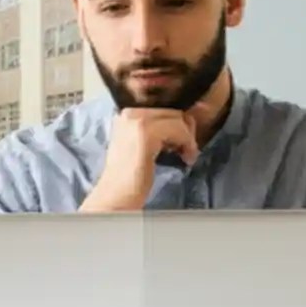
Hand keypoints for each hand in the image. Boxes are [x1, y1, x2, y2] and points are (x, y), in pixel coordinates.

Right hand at [80, 108, 198, 211]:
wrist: (116, 196)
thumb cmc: (131, 177)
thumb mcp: (141, 145)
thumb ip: (156, 132)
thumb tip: (185, 122)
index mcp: (127, 114)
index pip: (164, 110)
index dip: (178, 126)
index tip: (182, 145)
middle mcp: (129, 113)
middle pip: (172, 112)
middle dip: (185, 130)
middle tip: (187, 151)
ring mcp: (136, 121)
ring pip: (177, 119)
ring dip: (188, 138)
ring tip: (187, 156)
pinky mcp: (146, 132)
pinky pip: (179, 130)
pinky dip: (188, 144)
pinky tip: (187, 159)